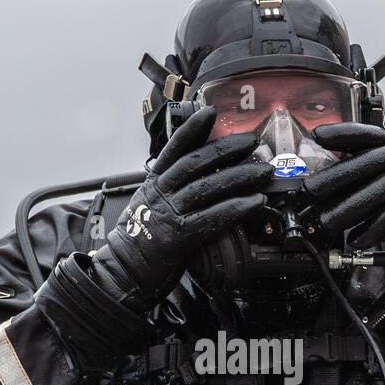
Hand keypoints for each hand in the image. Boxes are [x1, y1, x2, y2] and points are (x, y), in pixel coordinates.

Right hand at [93, 106, 272, 309]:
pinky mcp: (179, 237)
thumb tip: (190, 179)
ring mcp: (169, 214)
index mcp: (153, 184)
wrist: (121, 272)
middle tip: (252, 141)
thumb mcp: (145, 207)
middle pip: (196, 163)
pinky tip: (255, 201)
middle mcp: (161, 194)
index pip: (174, 149)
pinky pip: (213, 218)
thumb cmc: (137, 243)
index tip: (211, 112)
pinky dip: (237, 208)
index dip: (193, 129)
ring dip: (240, 176)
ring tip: (263, 170)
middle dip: (227, 149)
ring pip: (208, 187)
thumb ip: (166, 191)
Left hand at [302, 123, 384, 249]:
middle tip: (310, 191)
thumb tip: (352, 190)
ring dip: (350, 208)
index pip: (370, 135)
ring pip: (379, 189)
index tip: (319, 136)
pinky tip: (360, 238)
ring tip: (328, 222)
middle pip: (367, 163)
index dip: (344, 133)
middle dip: (336, 177)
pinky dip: (376, 226)